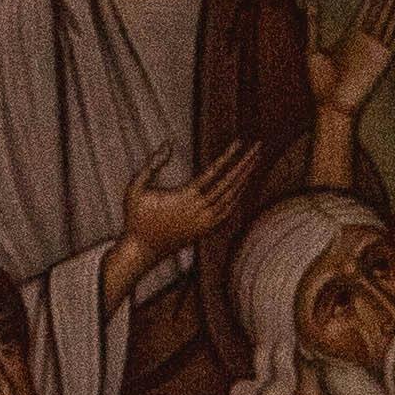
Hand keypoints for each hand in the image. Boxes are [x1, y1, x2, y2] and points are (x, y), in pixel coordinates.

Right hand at [113, 137, 261, 279]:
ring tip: (254, 163)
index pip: (213, 173)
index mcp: (185, 197)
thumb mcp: (135, 187)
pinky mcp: (204, 231)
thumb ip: (151, 164)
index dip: (228, 157)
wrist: (142, 251)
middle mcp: (199, 211)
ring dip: (245, 180)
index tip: (239, 142)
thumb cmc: (136, 217)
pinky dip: (237, 198)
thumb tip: (167, 143)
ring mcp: (204, 223)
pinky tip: (242, 188)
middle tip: (258, 148)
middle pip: (229, 184)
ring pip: (232, 199)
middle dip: (245, 164)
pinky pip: (227, 213)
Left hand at [317, 0, 394, 117]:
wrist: (331, 108)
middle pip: (385, 2)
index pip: (369, 0)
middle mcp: (368, 37)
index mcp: (353, 33)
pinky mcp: (383, 57)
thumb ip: (313, 26)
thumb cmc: (320, 85)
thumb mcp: (311, 50)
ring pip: (393, 13)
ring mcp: (377, 46)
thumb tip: (311, 1)